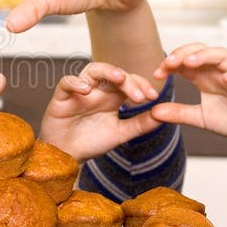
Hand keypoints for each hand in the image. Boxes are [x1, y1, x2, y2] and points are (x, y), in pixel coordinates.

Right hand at [39, 61, 160, 159]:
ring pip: (92, 70)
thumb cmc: (91, 142)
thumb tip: (164, 115)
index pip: (129, 81)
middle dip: (129, 81)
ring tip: (119, 79)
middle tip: (140, 96)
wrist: (66, 156)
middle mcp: (97, 90)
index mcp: (112, 97)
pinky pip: (67, 82)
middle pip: (113, 73)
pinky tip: (86, 90)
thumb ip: (140, 124)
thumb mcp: (120, 134)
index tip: (153, 97)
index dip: (142, 84)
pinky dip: (76, 82)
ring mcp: (79, 91)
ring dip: (106, 71)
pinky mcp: (61, 97)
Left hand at [151, 43, 226, 145]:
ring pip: (222, 56)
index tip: (156, 73)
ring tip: (190, 62)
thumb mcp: (200, 118)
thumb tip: (152, 112)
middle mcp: (220, 72)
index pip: (186, 61)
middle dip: (184, 53)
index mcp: (205, 77)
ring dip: (205, 56)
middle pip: (201, 51)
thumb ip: (179, 113)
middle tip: (168, 62)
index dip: (170, 63)